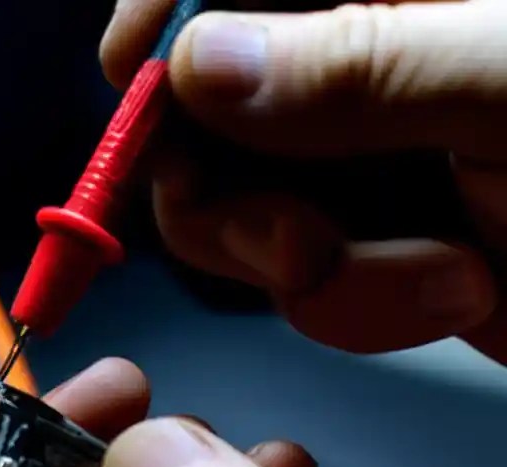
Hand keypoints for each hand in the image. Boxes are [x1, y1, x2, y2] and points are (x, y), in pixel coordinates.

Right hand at [102, 0, 506, 363]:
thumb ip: (356, 66)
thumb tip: (200, 68)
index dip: (160, 21)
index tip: (133, 80)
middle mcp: (356, 73)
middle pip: (196, 119)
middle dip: (237, 201)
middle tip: (303, 237)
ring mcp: (359, 162)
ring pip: (234, 216)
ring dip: (320, 273)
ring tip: (443, 269)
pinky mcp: (373, 239)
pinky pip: (295, 284)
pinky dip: (364, 310)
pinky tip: (462, 292)